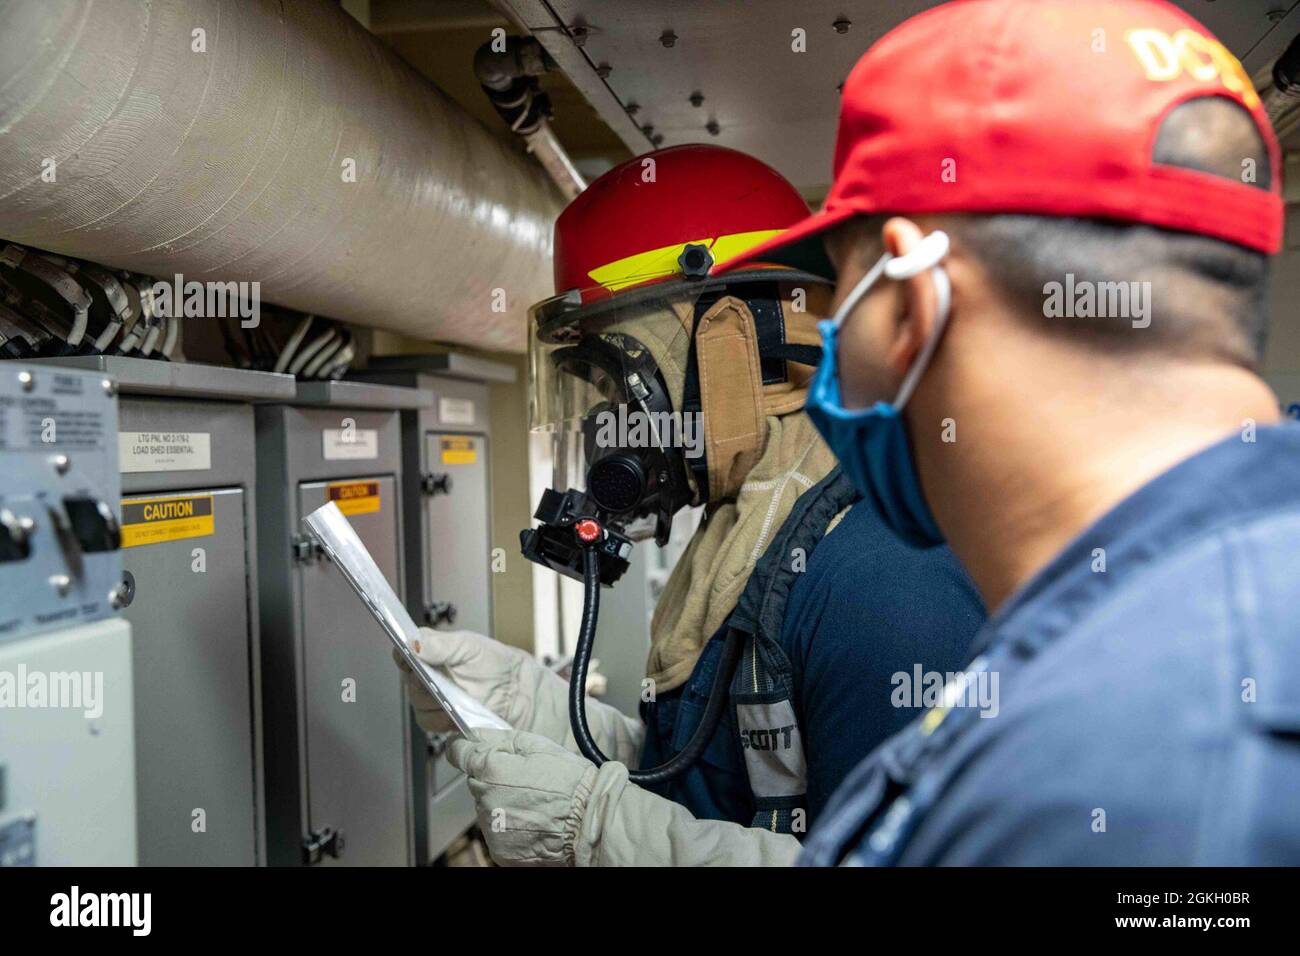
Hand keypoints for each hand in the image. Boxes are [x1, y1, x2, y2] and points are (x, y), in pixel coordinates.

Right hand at [395, 628, 531, 733]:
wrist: (516, 688)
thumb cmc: (492, 662)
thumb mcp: (469, 646)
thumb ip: (441, 644)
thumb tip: (415, 643)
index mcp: (428, 653)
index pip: (403, 653)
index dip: (403, 656)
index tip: (409, 657)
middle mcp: (425, 677)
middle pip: (410, 683)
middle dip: (424, 683)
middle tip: (439, 681)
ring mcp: (432, 701)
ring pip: (419, 705)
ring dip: (435, 703)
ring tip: (454, 699)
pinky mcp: (442, 721)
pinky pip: (432, 723)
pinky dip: (444, 719)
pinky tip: (458, 713)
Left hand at [448, 729, 596, 866]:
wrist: (589, 822)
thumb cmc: (569, 783)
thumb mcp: (537, 746)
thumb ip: (499, 738)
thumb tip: (475, 733)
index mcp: (491, 770)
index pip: (459, 754)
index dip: (465, 748)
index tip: (470, 747)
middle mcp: (485, 800)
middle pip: (476, 781)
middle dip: (493, 777)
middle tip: (523, 778)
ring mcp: (491, 828)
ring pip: (486, 806)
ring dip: (500, 802)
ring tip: (531, 801)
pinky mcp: (499, 850)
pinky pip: (496, 830)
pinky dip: (508, 824)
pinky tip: (531, 818)